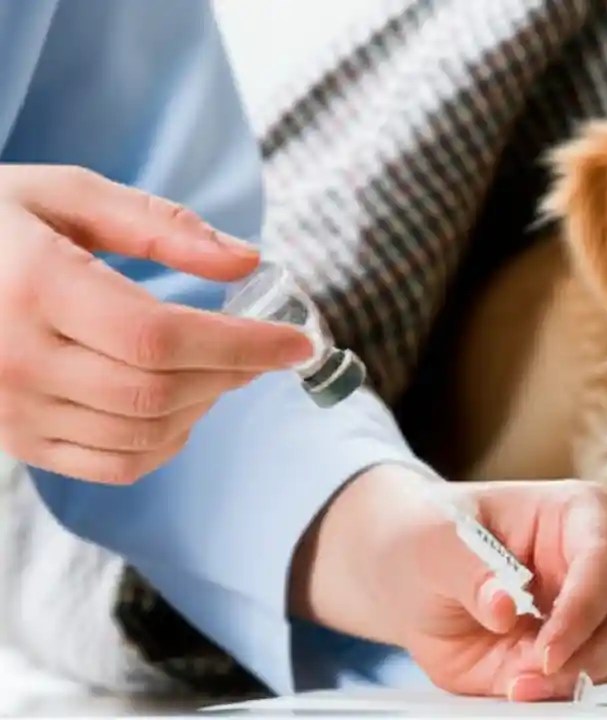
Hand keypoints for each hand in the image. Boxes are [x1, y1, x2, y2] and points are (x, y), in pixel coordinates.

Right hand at [0, 164, 313, 483]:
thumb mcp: (65, 194)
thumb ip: (160, 224)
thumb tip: (247, 260)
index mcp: (34, 286)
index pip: (161, 337)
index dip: (241, 343)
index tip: (298, 340)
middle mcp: (16, 358)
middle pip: (160, 390)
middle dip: (232, 371)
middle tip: (266, 347)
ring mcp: (9, 408)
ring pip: (143, 433)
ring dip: (205, 405)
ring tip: (223, 368)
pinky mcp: (12, 439)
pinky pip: (114, 464)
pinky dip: (167, 442)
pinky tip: (182, 405)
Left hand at [290, 465, 606, 701]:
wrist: (409, 574)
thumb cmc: (429, 538)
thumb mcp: (433, 543)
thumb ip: (468, 571)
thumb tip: (504, 607)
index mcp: (579, 513)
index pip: (605, 562)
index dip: (583, 612)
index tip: (544, 653)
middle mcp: (604, 561)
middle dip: (597, 655)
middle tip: (531, 680)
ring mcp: (601, 610)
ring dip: (584, 682)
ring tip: (516, 688)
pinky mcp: (584, 653)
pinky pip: (603, 683)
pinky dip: (569, 697)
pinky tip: (523, 693)